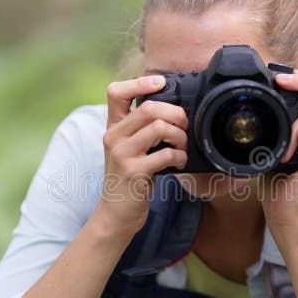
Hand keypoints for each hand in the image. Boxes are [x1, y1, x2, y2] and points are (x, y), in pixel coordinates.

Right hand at [95, 75, 188, 234]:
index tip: (161, 83)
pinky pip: (165, 153)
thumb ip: (141, 130)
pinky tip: (179, 162)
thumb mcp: (128, 150)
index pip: (115, 92)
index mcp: (112, 128)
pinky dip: (179, 156)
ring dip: (179, 136)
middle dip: (175, 114)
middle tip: (184, 126)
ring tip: (181, 147)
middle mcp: (113, 137)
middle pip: (149, 108)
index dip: (140, 82)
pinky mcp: (134, 172)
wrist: (115, 214)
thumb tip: (174, 111)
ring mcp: (122, 154)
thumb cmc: (129, 180)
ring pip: (159, 127)